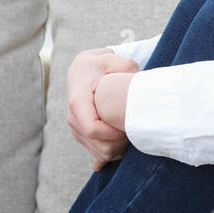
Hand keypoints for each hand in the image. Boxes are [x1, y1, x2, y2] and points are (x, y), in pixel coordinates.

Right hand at [66, 47, 139, 170]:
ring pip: (100, 153)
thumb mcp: (110, 59)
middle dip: (122, 143)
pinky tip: (123, 148)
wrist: (81, 70)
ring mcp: (77, 129)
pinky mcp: (82, 135)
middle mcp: (74, 119)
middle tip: (137, 130)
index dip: (114, 134)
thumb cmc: (96, 65)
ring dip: (120, 149)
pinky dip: (114, 152)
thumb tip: (139, 80)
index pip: (93, 130)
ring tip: (133, 133)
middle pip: (99, 146)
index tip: (129, 125)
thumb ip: (125, 66)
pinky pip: (99, 153)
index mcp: (78, 102)